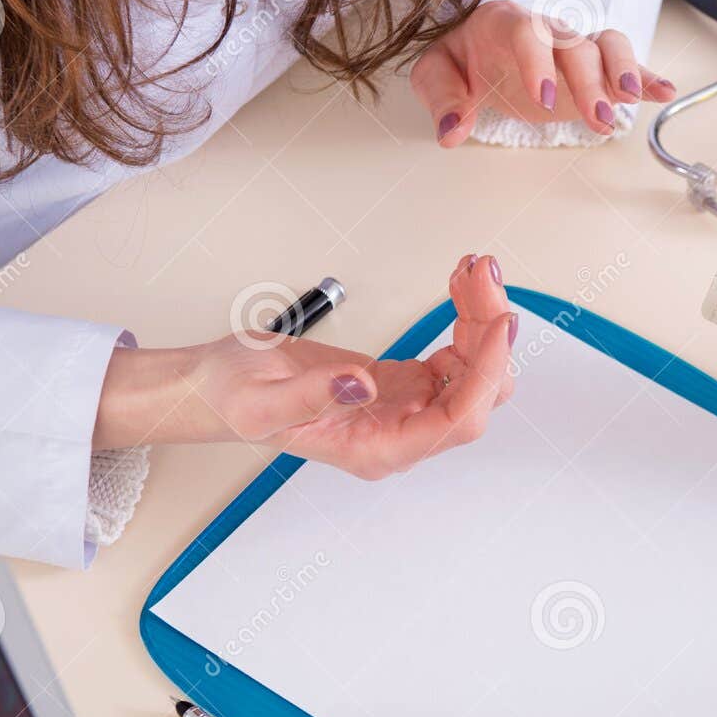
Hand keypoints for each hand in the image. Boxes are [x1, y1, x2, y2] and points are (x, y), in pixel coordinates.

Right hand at [94, 254, 514, 478]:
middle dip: (489, 330)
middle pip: (478, 391)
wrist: (215, 384)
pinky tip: (457, 283)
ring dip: (481, 316)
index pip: (459, 419)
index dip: (486, 373)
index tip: (500, 323)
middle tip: (480, 271)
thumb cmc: (233, 398)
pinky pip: (455, 352)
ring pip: (473, 368)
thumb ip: (313, 396)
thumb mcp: (261, 399)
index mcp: (379, 449)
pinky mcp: (405, 381)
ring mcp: (408, 407)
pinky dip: (463, 315)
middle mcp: (403, 433)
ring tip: (471, 267)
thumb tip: (361, 385)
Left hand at [409, 0, 676, 143]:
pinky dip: (647, 77)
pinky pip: (626, 64)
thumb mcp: (437, 73)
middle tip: (596, 119)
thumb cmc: (465, 57)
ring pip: (607, 46)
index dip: (540, 63)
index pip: (529, 33)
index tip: (545, 98)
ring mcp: (575, 49)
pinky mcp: (595, 70)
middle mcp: (548, 31)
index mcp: (507, 24)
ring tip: (629, 101)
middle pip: (576, 46)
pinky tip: (664, 92)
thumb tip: (452, 132)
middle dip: (589, 82)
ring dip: (623, 72)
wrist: (482, 46)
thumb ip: (441, 96)